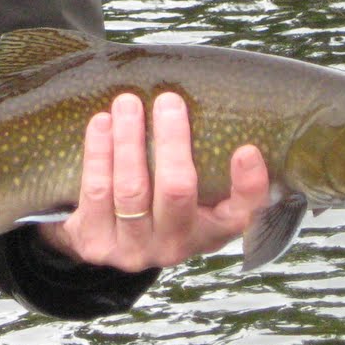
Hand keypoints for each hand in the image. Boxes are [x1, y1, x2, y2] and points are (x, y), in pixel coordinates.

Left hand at [38, 91, 269, 272]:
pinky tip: (101, 123)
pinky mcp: (96, 242)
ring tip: (127, 102)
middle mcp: (176, 244)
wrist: (105, 241)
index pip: (242, 213)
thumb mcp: (194, 190)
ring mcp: (134, 248)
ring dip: (129, 140)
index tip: (246, 150)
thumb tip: (210, 96)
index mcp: (211, 229)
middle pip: (177, 191)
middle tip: (168, 100)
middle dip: (172, 141)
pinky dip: (99, 153)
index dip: (249, 186)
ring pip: (131, 189)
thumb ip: (207, 158)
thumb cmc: (159, 200)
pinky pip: (96, 191)